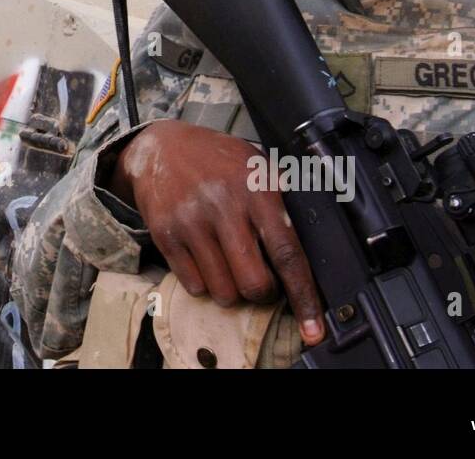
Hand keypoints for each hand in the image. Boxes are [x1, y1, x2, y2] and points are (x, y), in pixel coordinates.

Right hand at [110, 119, 325, 344]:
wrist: (161, 147)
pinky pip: (194, 286)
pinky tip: (205, 258)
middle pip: (254, 283)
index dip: (303, 295)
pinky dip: (204, 283)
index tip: (313, 328)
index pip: (286, 252)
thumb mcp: (257, 165)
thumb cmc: (218, 160)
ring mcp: (191, 222)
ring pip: (223, 292)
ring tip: (229, 264)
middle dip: (262, 293)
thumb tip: (313, 249)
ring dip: (231, 290)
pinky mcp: (166, 235)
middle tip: (260, 280)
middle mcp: (223, 206)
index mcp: (256, 189)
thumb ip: (281, 201)